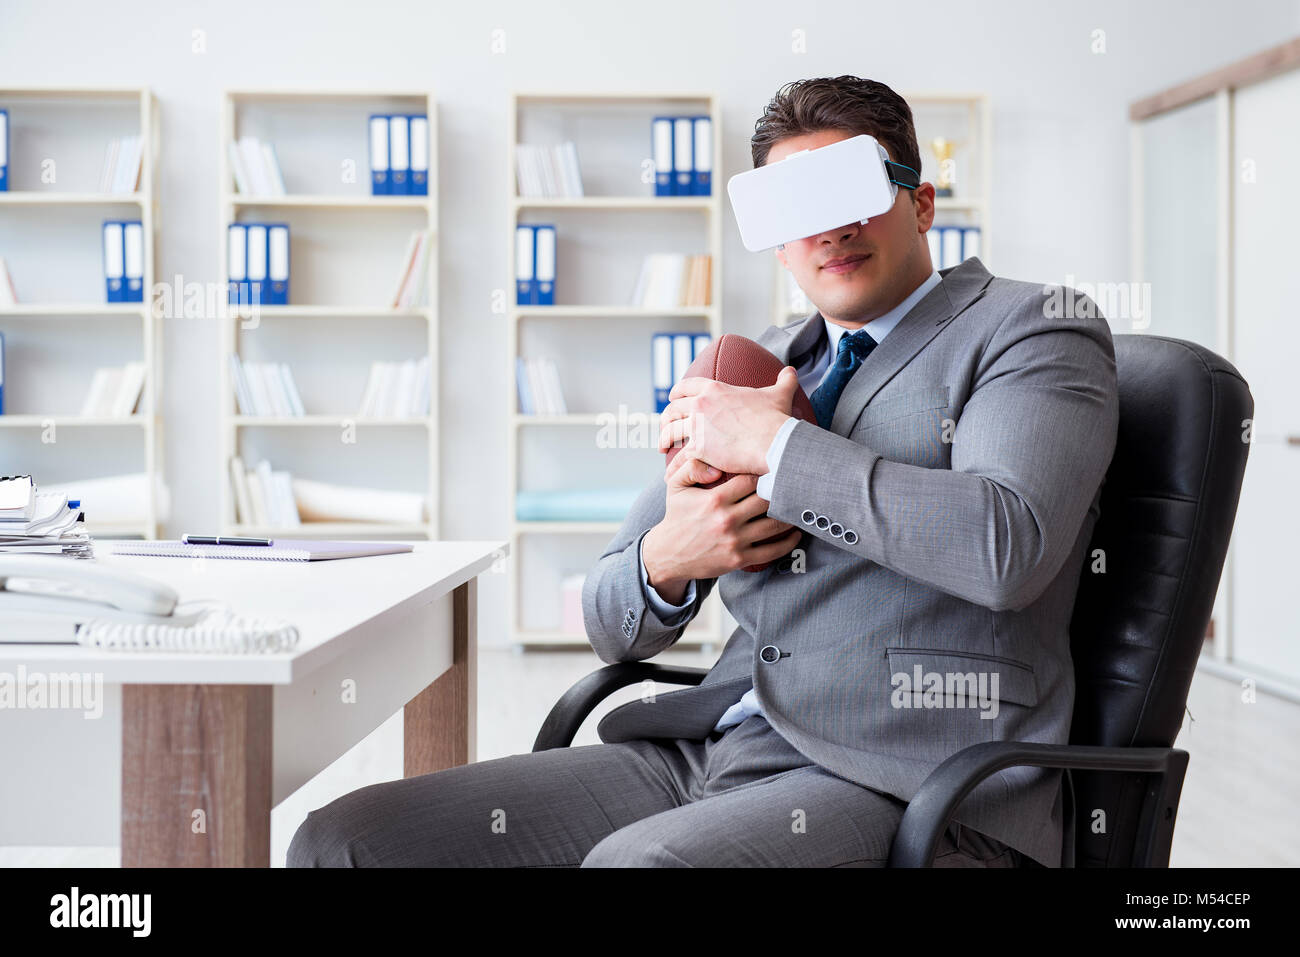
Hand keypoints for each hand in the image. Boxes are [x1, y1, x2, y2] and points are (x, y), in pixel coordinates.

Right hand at [642, 450, 801, 601]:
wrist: (668, 554)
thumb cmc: (676, 517)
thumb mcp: (675, 486)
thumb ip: (693, 466)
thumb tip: (718, 465)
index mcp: (715, 499)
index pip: (751, 480)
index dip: (765, 473)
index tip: (774, 469)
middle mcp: (727, 520)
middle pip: (767, 500)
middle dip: (781, 491)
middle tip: (793, 484)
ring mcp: (735, 541)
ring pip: (774, 525)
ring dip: (790, 515)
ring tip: (798, 506)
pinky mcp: (739, 559)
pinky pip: (772, 550)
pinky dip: (788, 542)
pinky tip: (795, 533)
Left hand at [657, 367, 798, 476]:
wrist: (774, 442)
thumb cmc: (776, 419)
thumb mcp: (779, 394)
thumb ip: (784, 381)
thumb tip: (791, 371)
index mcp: (714, 389)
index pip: (686, 386)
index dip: (677, 393)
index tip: (674, 399)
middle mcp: (701, 404)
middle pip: (673, 408)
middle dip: (666, 418)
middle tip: (666, 426)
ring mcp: (697, 426)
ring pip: (670, 430)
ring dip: (664, 439)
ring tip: (663, 447)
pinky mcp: (698, 447)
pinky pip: (678, 456)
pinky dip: (673, 465)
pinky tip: (671, 472)